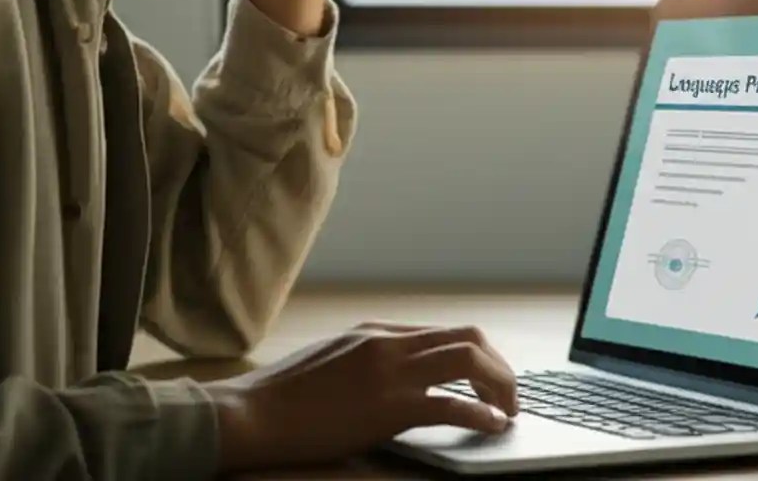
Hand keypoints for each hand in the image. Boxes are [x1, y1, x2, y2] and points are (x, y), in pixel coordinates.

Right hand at [207, 323, 519, 471]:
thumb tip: (397, 374)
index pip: (443, 333)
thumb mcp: (331, 360)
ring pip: (469, 360)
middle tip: (508, 394)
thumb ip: (366, 359)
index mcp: (375, 333)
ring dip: (499, 384)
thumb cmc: (282, 396)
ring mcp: (390, 372)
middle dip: (498, 365)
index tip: (486, 379)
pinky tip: (494, 425)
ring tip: (508, 408)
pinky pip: (451, 405)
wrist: (249, 413)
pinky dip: (481, 413)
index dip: (475, 357)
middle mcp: (388, 344)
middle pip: (468, 337)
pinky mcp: (388, 407)